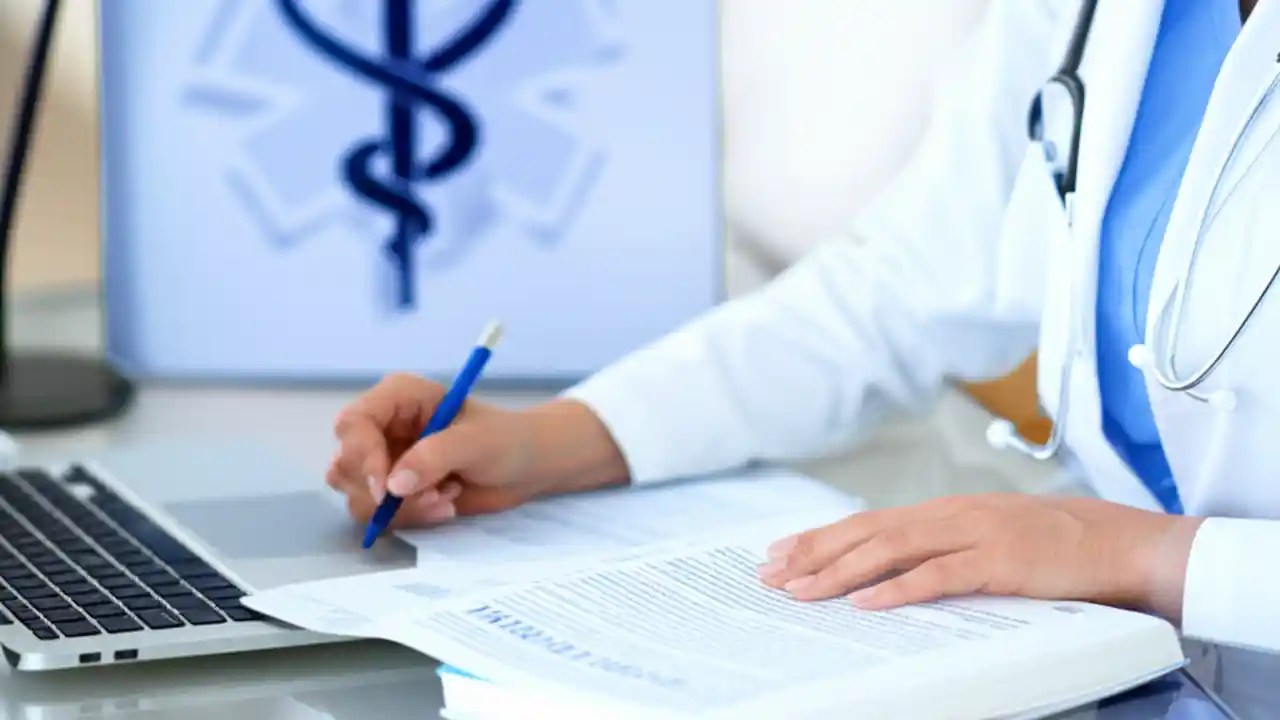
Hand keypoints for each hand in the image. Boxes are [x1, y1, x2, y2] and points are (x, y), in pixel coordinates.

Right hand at [327, 374, 628, 528]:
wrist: (528, 466)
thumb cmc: (508, 440)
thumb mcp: (478, 442)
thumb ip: (435, 456)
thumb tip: (394, 484)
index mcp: (398, 398)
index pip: (354, 424)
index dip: (363, 457)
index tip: (387, 489)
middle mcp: (383, 428)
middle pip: (346, 463)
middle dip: (384, 491)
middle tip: (433, 494)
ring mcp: (385, 461)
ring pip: (358, 494)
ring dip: (401, 507)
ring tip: (445, 497)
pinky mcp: (394, 491)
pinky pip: (378, 514)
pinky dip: (410, 517)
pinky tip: (445, 505)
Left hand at [758, 494, 1203, 621]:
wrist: (1117, 541)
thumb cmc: (1052, 545)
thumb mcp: (986, 536)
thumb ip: (941, 545)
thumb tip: (888, 569)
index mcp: (944, 511)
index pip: (866, 522)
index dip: (820, 537)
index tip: (780, 552)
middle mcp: (950, 515)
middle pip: (866, 532)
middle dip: (814, 553)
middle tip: (772, 573)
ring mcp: (973, 534)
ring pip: (891, 551)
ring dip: (841, 572)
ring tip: (803, 589)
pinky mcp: (998, 561)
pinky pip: (939, 576)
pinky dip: (899, 589)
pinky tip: (867, 602)